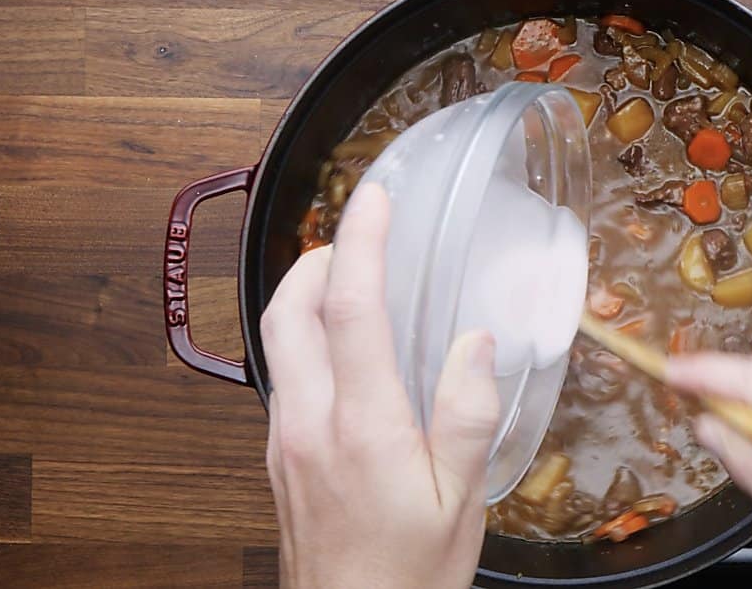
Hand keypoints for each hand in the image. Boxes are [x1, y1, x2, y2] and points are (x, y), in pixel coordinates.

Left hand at [260, 183, 499, 588]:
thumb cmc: (407, 575)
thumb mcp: (460, 499)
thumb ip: (467, 415)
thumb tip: (474, 343)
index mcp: (362, 427)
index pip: (352, 309)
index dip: (362, 243)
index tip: (375, 200)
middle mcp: (309, 424)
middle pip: (288, 310)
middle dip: (317, 256)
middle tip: (357, 236)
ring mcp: (285, 441)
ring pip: (277, 341)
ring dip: (306, 296)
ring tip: (350, 282)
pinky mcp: (279, 459)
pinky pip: (283, 376)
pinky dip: (305, 338)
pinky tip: (342, 352)